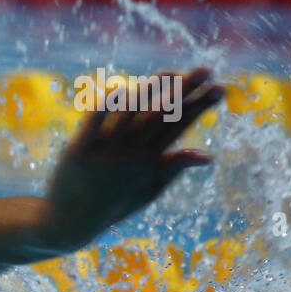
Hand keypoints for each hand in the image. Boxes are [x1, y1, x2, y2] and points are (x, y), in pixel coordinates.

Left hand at [44, 67, 222, 250]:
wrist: (70, 222)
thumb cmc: (114, 202)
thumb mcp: (148, 189)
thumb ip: (174, 168)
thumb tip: (209, 155)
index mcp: (150, 163)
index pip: (178, 128)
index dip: (199, 107)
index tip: (220, 88)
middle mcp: (130, 155)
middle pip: (160, 116)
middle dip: (184, 92)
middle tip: (206, 70)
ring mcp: (103, 152)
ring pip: (130, 115)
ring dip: (151, 92)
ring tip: (170, 73)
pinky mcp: (77, 151)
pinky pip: (92, 122)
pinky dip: (105, 105)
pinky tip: (118, 87)